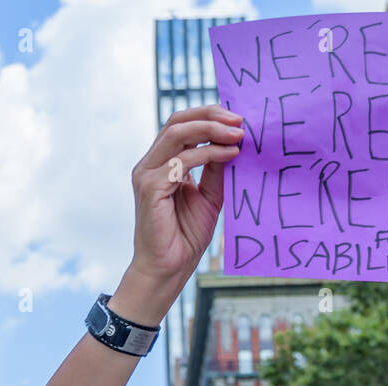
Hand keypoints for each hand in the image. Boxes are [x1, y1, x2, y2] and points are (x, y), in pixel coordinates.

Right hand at [127, 104, 244, 302]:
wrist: (169, 269)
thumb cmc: (185, 236)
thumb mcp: (209, 196)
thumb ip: (217, 169)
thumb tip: (236, 142)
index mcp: (161, 163)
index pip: (182, 125)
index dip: (209, 115)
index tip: (238, 119)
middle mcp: (150, 164)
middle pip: (177, 121)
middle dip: (211, 115)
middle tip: (240, 119)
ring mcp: (147, 174)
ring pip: (177, 133)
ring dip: (211, 129)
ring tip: (238, 134)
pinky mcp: (150, 187)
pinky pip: (182, 160)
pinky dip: (208, 153)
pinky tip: (229, 155)